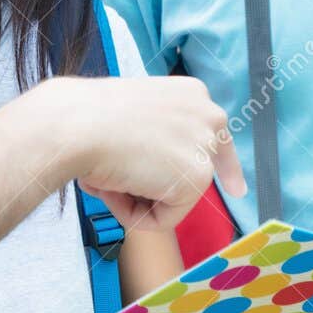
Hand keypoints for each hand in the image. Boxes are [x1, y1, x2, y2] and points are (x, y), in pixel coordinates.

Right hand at [36, 76, 244, 231]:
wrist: (76, 124)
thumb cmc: (87, 117)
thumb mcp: (132, 116)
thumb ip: (152, 138)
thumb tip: (153, 171)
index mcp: (193, 94)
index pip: (217, 135)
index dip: (225, 167)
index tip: (236, 189)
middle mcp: (209, 114)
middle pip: (199, 172)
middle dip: (160, 189)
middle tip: (120, 184)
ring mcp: (206, 145)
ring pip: (175, 198)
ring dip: (136, 198)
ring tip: (106, 179)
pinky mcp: (197, 176)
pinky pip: (164, 219)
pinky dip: (134, 215)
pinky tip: (114, 189)